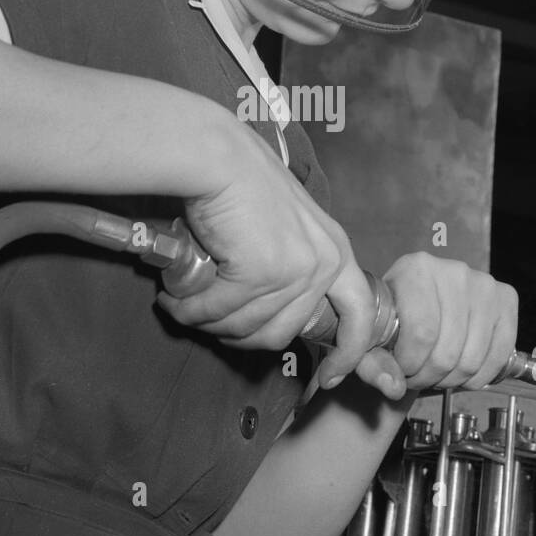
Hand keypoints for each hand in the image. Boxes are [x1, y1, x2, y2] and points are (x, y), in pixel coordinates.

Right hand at [156, 120, 376, 368]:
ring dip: (209, 324)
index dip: (350, 354)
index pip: (361, 317)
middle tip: (212, 323)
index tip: (329, 378)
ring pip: (247, 326)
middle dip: (241, 337)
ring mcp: (294, 271)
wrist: (217, 157)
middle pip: (284, 334)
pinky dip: (191, 311)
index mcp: (337, 252)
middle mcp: (323, 264)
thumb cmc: (243, 184)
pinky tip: (174, 300)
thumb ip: (292, 266)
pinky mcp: (259, 274)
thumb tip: (270, 314)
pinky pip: (218, 311)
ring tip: (185, 306)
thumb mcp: (288, 227)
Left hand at [348, 252, 518, 398]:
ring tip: (436, 373)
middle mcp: (454, 270)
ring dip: (451, 379)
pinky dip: (479, 376)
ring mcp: (484, 284)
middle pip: (447, 350)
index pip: (421, 333)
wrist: (418, 306)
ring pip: (472, 358)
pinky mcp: (506, 299)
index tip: (400, 369)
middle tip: (417, 376)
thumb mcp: (370, 340)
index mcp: (416, 268)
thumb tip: (394, 387)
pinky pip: (498, 354)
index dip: (409, 365)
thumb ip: (373, 364)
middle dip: (429, 376)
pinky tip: (460, 372)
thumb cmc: (392, 320)